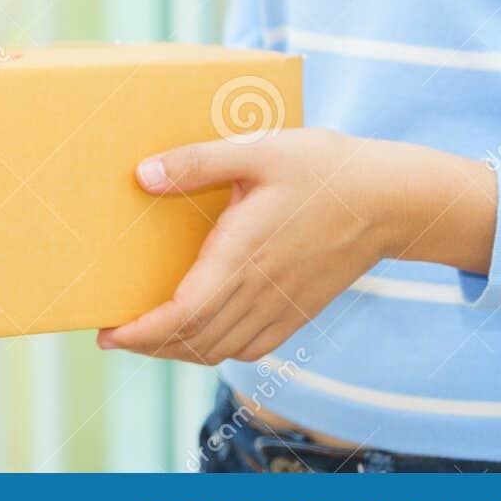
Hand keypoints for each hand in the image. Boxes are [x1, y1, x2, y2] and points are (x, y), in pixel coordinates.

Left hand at [97, 128, 496, 365]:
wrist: (393, 199)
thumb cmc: (321, 168)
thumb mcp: (255, 150)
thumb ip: (196, 162)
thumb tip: (142, 175)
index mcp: (243, 257)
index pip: (183, 315)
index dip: (141, 333)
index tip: (108, 334)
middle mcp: (260, 292)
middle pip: (194, 341)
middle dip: (148, 345)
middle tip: (112, 334)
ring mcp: (282, 307)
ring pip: (220, 350)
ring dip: (177, 350)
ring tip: (145, 336)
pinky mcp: (298, 312)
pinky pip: (249, 347)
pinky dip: (214, 349)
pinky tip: (198, 334)